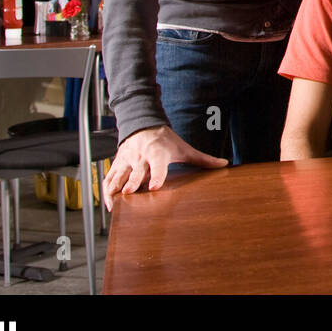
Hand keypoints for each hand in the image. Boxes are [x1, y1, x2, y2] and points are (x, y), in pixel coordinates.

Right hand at [102, 125, 227, 209]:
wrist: (144, 124)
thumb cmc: (165, 140)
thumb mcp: (184, 149)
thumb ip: (203, 159)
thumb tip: (225, 164)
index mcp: (158, 152)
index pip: (157, 165)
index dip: (156, 175)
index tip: (153, 187)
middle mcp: (141, 156)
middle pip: (136, 172)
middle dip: (132, 182)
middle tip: (129, 194)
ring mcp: (127, 160)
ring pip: (118, 175)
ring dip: (114, 190)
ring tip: (114, 206)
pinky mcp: (117, 163)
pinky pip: (108, 178)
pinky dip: (106, 191)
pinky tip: (109, 204)